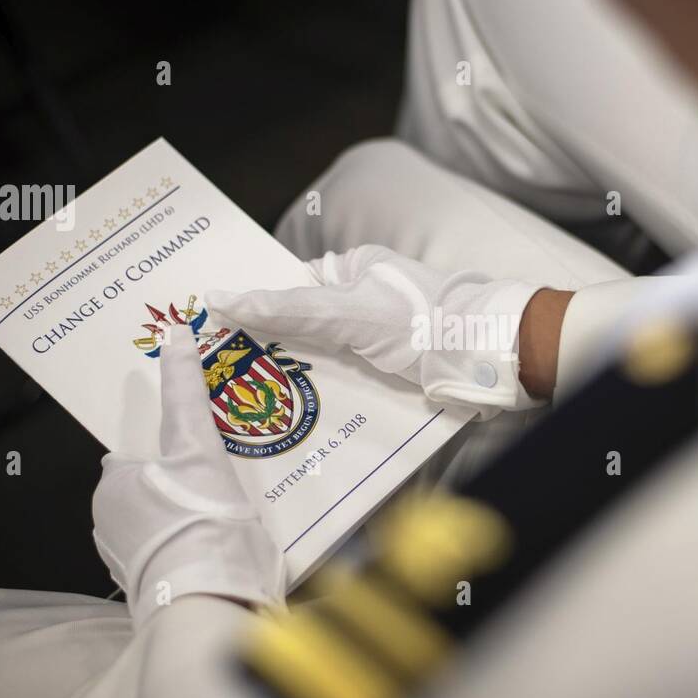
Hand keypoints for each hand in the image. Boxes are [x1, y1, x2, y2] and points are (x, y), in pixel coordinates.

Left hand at [92, 323, 286, 626]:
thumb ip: (185, 390)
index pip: (134, 456)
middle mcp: (108, 525)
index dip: (168, 453)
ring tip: (229, 520)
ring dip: (186, 521)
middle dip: (177, 488)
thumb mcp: (197, 444)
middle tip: (221, 486)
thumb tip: (175, 332)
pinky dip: (191, 551)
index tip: (196, 457)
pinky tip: (223, 550)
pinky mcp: (151, 593)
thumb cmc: (200, 517)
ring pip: (159, 525)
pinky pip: (171, 557)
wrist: (210, 601)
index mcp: (112, 485)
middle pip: (148, 491)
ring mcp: (127, 564)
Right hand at [206, 245, 555, 416]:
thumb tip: (223, 297)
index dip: (250, 307)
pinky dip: (324, 403)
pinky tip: (294, 424)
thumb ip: (289, 308)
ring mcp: (375, 343)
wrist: (487, 362)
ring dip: (293, 386)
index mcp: (350, 273)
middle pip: (300, 331)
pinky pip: (346, 389)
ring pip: (320, 364)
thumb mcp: (348, 312)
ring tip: (244, 412)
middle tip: (218, 381)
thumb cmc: (424, 322)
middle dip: (266, 354)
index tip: (209, 332)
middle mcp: (360, 305)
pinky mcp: (389, 378)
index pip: (286, 287)